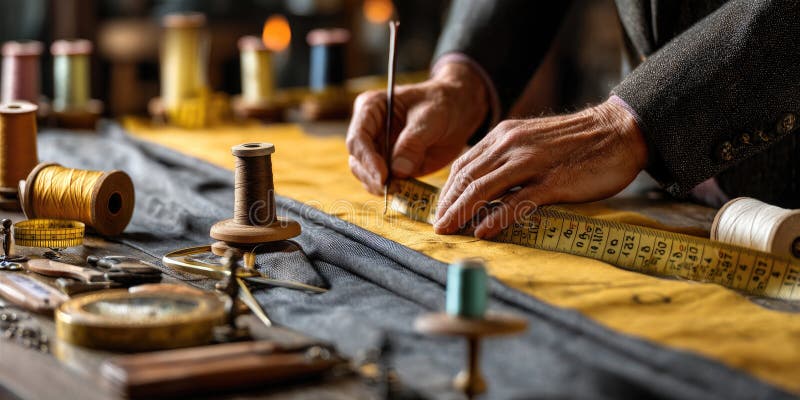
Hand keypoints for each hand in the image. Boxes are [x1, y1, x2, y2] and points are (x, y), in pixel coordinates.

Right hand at [346, 62, 488, 194]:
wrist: (457, 112)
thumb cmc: (442, 104)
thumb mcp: (431, 117)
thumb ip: (414, 142)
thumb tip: (398, 170)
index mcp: (371, 108)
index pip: (358, 137)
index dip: (367, 159)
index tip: (383, 176)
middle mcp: (369, 130)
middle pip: (357, 160)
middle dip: (372, 177)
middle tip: (391, 189)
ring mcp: (377, 150)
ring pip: (366, 175)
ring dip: (380, 187)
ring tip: (401, 190)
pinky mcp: (390, 166)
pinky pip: (383, 183)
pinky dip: (392, 191)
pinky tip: (405, 192)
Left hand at [433, 99, 647, 238]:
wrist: (618, 131)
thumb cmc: (575, 143)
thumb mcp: (532, 143)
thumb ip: (507, 159)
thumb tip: (483, 186)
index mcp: (504, 136)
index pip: (463, 165)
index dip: (447, 190)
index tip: (439, 211)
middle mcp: (512, 146)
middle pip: (467, 178)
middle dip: (448, 204)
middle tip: (437, 227)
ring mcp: (532, 163)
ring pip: (484, 188)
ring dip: (462, 212)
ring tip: (449, 230)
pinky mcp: (553, 181)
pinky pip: (517, 201)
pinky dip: (496, 218)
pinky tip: (483, 232)